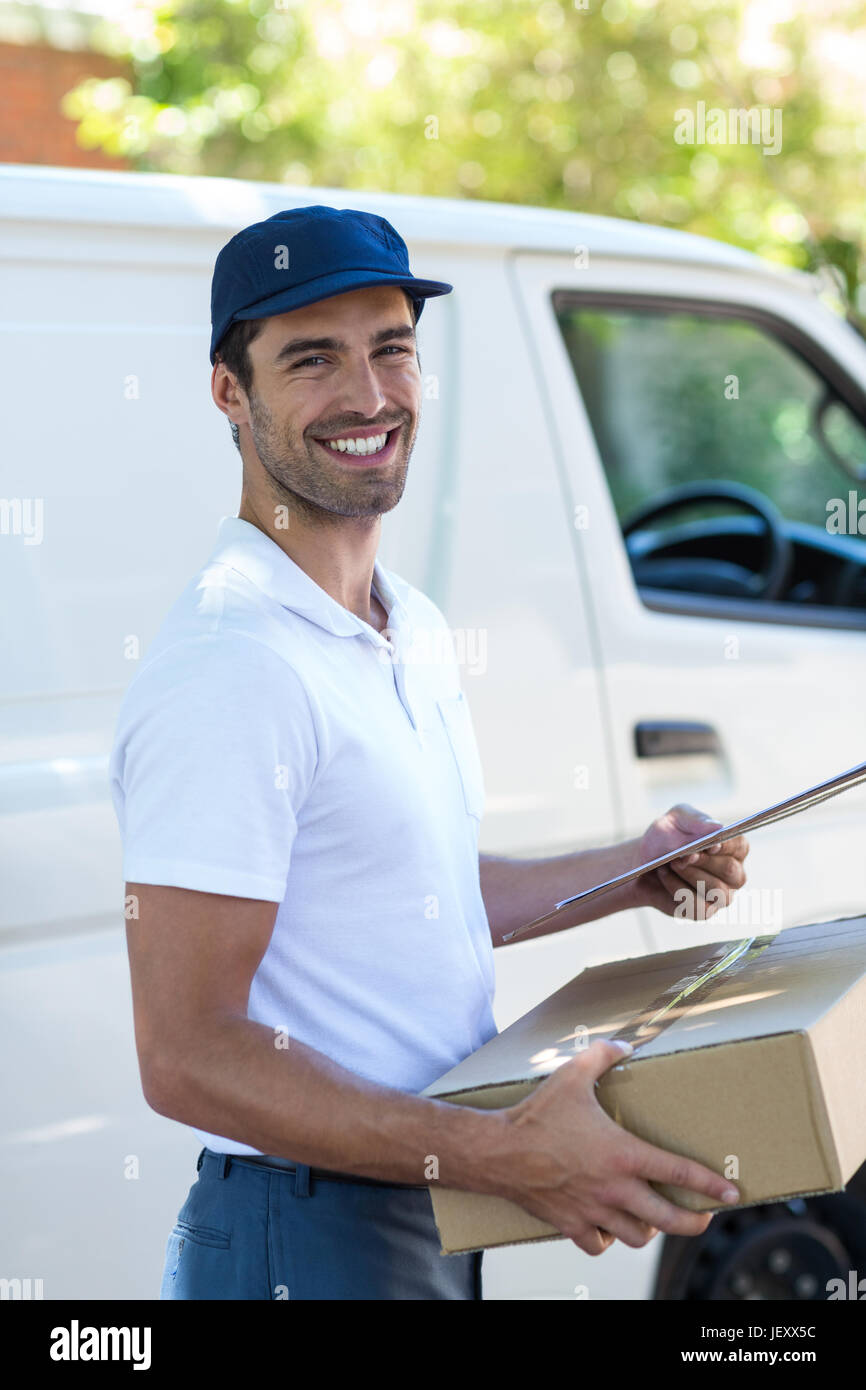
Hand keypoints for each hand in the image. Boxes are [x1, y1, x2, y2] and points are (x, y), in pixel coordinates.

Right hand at [497, 1039, 738, 1255]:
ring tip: (652, 1218)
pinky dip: (607, 1239)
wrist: (498, 1151)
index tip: (732, 1193)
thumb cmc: (537, 1114)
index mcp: (623, 1154)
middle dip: (694, 1222)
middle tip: (704, 1218)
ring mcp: (593, 1210)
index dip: (711, 1185)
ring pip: (636, 1236)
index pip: (679, 1173)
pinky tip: (608, 1227)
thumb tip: (624, 1043)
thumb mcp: (572, 1075)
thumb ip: (603, 1056)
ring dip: (649, 1229)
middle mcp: (614, 1189)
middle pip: (668, 1219)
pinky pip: (598, 1245)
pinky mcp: (570, 1224)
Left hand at [635, 803, 748, 920]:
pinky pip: (698, 907)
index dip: (727, 846)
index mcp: (733, 848)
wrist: (642, 861)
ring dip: (691, 876)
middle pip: (731, 871)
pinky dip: (678, 890)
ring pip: (717, 892)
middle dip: (705, 863)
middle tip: (683, 856)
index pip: (740, 847)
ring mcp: (720, 895)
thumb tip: (718, 827)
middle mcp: (733, 874)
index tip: (710, 844)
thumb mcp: (676, 820)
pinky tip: (665, 876)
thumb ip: (697, 821)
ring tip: (671, 864)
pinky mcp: (703, 911)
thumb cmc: (665, 837)